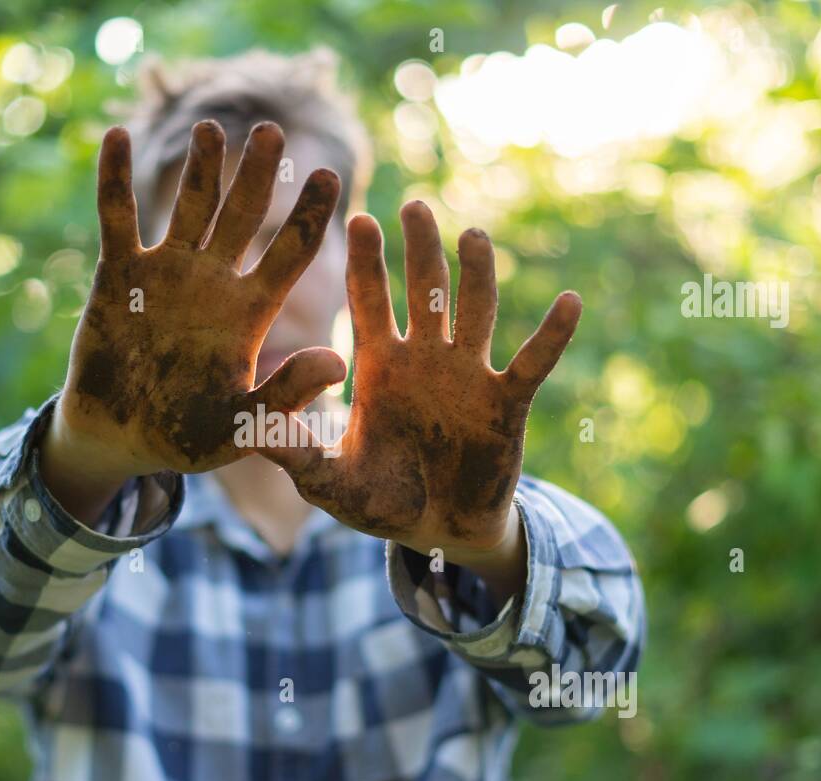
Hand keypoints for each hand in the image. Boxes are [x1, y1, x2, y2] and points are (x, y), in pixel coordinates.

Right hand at [56, 120, 345, 480]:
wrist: (120, 440)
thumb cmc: (184, 438)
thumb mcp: (239, 426)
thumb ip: (284, 399)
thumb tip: (337, 365)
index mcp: (250, 312)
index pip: (290, 254)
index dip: (309, 217)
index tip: (330, 177)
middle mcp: (215, 281)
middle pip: (244, 216)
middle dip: (258, 176)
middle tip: (273, 133)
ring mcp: (167, 272)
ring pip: (190, 206)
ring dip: (200, 168)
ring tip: (211, 128)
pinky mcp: (119, 273)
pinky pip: (118, 218)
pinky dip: (115, 179)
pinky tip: (119, 135)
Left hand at [260, 201, 580, 573]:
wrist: (435, 532)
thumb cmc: (378, 500)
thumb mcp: (327, 482)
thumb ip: (294, 457)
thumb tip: (250, 434)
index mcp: (379, 367)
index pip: (370, 302)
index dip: (365, 264)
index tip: (356, 218)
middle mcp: (424, 360)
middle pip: (423, 291)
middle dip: (418, 250)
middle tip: (412, 207)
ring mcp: (468, 376)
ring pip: (474, 312)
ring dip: (476, 275)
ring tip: (472, 235)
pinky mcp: (505, 404)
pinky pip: (531, 363)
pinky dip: (551, 335)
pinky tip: (571, 302)